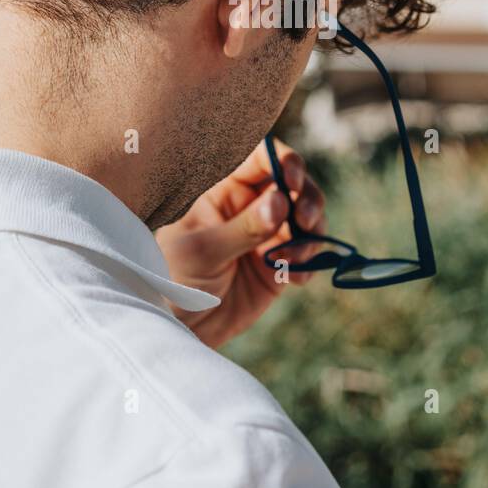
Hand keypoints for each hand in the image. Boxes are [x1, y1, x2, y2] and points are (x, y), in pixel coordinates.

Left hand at [155, 140, 325, 348]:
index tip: (292, 181)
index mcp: (222, 189)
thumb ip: (242, 228)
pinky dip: (310, 262)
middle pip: (292, 184)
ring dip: (312, 231)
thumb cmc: (175, 279)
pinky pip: (308, 253)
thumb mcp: (203, 252)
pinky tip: (295, 279)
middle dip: (307, 197)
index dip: (282, 161)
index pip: (258, 159)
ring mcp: (266, 234)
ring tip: (295, 256)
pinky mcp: (280, 263)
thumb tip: (281, 200)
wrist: (180, 328)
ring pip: (306, 216)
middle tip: (304, 221)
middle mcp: (248, 206)